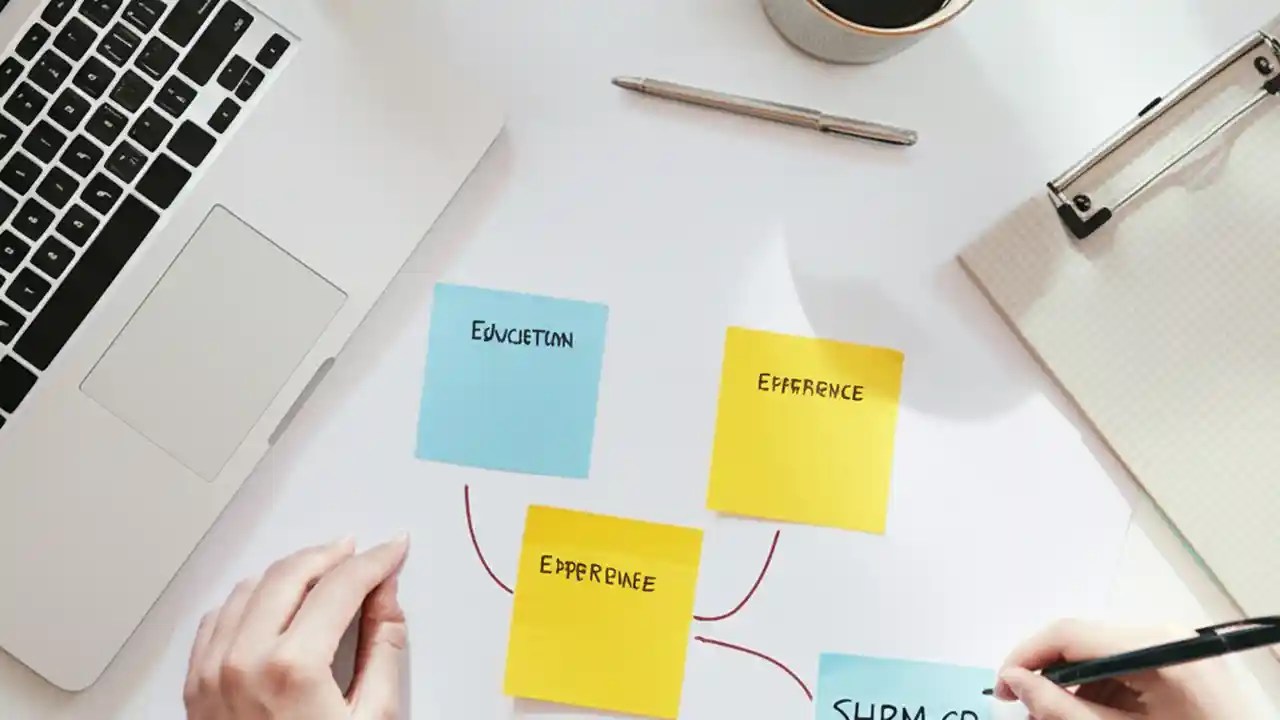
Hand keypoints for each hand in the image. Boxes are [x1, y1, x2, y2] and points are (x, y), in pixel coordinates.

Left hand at [184, 535, 409, 719]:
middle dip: (331, 555)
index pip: (340, 585)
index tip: (391, 550)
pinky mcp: (196, 687)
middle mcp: (244, 662)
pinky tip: (270, 600)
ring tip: (321, 570)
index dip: (374, 560)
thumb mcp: (373, 718)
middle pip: (291, 573)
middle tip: (359, 552)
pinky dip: (248, 598)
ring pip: (249, 588)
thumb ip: (384, 647)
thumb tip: (385, 598)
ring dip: (289, 571)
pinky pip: (217, 618)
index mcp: (292, 668)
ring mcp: (213, 674)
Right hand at [994, 619, 1254, 719]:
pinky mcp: (1178, 663)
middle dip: (1048, 678)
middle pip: (1081, 643)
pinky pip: (1121, 668)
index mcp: (1156, 648)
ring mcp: (1174, 647)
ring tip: (1064, 718)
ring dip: (1073, 690)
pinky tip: (1094, 716)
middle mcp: (1166, 636)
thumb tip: (1017, 682)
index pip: (1069, 633)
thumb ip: (1063, 710)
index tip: (1002, 686)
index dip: (1025, 657)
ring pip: (1096, 657)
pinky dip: (1099, 693)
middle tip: (1027, 710)